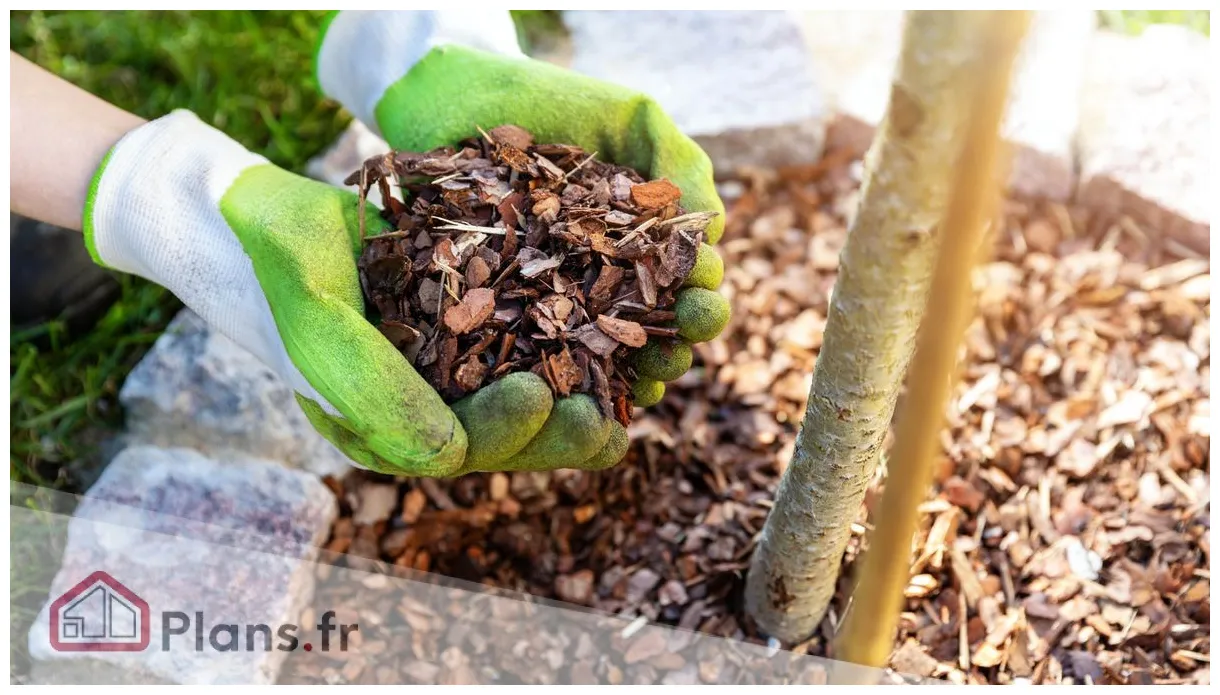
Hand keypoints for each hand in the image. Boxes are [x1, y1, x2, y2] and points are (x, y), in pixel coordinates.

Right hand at [86, 111, 628, 475]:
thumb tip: (449, 457)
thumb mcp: (320, 323)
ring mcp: (443, 370)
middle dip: (557, 434)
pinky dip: (564, 348)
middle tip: (604, 418)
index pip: (455, 449)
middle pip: (502, 437)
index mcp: (380, 427)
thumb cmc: (285, 267)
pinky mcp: (464, 329)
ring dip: (573, 402)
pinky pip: (520, 351)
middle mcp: (418, 408)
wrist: (266, 216)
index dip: (505, 431)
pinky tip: (610, 336)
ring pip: (519, 401)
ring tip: (626, 394)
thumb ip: (373, 390)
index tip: (541, 394)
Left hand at [317, 13, 730, 472]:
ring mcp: (554, 301)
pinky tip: (576, 397)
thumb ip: (681, 163)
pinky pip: (534, 358)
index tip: (699, 299)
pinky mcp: (501, 314)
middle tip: (675, 350)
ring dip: (628, 380)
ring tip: (638, 387)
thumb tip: (714, 231)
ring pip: (603, 359)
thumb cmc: (553, 102)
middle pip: (653, 332)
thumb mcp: (631, 118)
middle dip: (673, 348)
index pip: (687, 286)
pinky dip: (560, 382)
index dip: (700, 300)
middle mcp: (606, 281)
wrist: (458, 96)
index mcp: (644, 243)